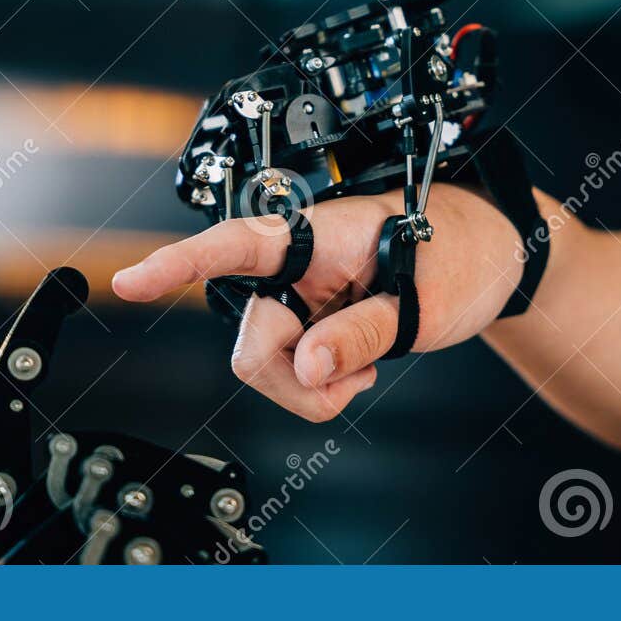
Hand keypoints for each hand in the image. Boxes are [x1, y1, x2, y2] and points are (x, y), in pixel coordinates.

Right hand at [111, 184, 524, 420]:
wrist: (490, 257)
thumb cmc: (461, 251)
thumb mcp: (424, 296)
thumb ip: (363, 331)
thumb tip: (309, 365)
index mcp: (317, 234)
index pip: (235, 245)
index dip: (178, 263)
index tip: (130, 280)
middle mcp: (296, 263)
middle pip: (251, 336)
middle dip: (291, 376)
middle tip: (352, 383)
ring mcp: (301, 295)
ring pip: (265, 362)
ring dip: (308, 386)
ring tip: (364, 372)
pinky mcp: (311, 323)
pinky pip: (289, 371)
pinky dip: (317, 387)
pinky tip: (356, 371)